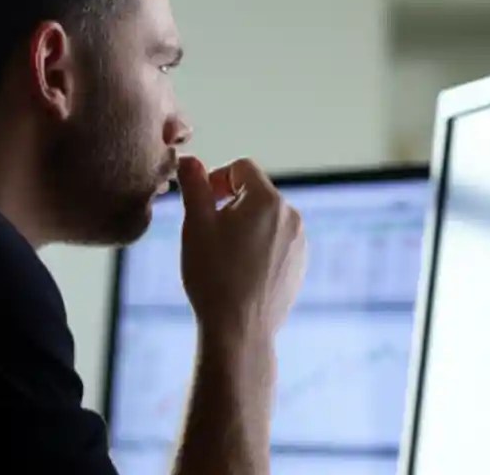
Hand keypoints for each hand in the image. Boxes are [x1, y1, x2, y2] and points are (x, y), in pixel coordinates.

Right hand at [177, 156, 306, 346]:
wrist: (239, 329)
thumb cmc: (214, 274)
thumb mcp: (196, 224)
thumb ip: (194, 185)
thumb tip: (190, 159)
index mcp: (268, 200)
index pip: (242, 168)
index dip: (216, 179)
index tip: (202, 204)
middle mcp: (291, 216)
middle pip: (256, 193)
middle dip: (230, 204)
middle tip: (209, 233)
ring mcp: (300, 242)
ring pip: (266, 219)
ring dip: (245, 226)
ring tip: (224, 256)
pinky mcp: (300, 265)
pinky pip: (277, 243)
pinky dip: (259, 247)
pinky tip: (240, 272)